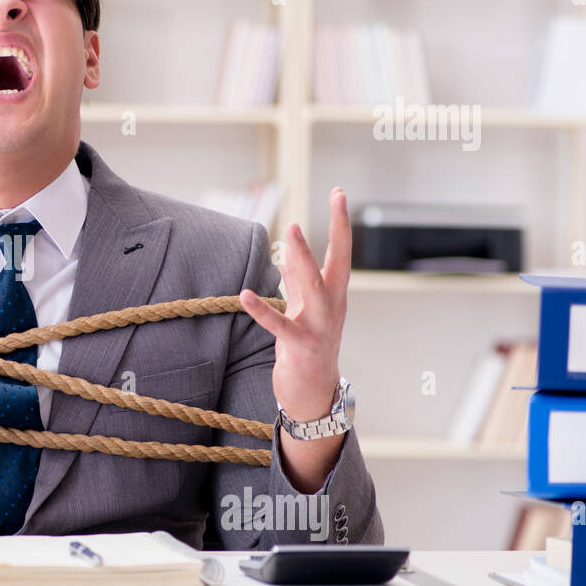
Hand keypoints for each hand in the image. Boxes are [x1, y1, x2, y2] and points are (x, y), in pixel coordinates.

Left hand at [239, 187, 349, 423]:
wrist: (313, 394)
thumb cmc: (308, 348)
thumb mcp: (304, 310)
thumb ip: (297, 282)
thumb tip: (287, 253)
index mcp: (333, 295)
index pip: (340, 253)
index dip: (340, 223)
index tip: (339, 192)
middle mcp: (332, 307)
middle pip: (339, 263)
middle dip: (338, 230)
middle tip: (335, 198)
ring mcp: (320, 327)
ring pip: (314, 287)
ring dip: (303, 258)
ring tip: (292, 230)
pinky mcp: (300, 347)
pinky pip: (280, 325)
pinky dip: (262, 310)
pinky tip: (245, 295)